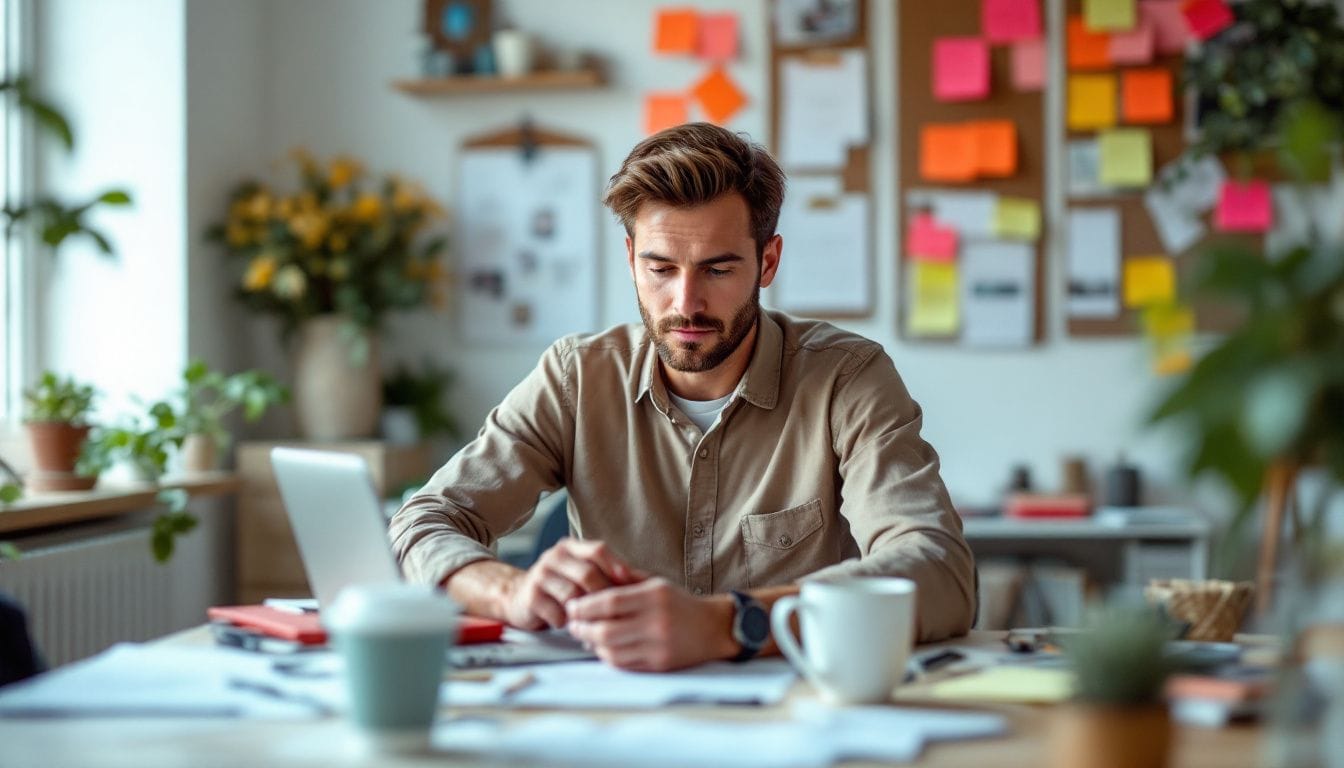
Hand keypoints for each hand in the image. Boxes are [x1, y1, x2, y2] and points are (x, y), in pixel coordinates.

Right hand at [501, 538, 643, 629]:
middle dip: (604, 595)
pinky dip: (569, 623)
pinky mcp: (530, 597)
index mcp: (571, 547)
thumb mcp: (582, 574)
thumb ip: (608, 574)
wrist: (519, 598)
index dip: (616, 566)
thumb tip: (643, 582)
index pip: (598, 550)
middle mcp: (554, 557)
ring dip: (586, 612)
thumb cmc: (562, 587)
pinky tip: (572, 627)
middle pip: (588, 574)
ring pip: (573, 595)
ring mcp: (540, 575)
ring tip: (594, 622)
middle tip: (617, 612)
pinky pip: (557, 613)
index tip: (631, 584)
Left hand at [565, 578, 736, 671]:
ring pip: (611, 651)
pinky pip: (624, 664)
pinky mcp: (659, 665)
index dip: (585, 606)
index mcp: (654, 597)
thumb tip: (594, 576)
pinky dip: (607, 657)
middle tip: (571, 624)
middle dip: (582, 628)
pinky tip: (602, 648)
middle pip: (606, 630)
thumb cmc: (680, 603)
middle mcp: (656, 622)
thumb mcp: (656, 583)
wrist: (714, 628)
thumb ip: (627, 580)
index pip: (610, 602)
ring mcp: (658, 646)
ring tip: (584, 636)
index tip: (572, 606)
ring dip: (592, 645)